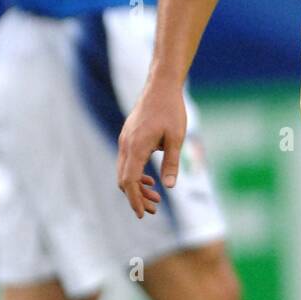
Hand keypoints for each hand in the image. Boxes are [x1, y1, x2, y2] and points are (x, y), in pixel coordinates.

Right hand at [117, 77, 187, 216]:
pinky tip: (150, 179)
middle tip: (154, 209)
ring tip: (156, 197)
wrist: (161, 86)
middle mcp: (126, 144)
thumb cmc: (171, 110)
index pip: (129, 180)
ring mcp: (125, 140)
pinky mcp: (128, 137)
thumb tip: (169, 187)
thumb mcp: (176, 138)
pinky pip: (127, 162)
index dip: (135, 199)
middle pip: (124, 179)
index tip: (143, 213)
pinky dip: (135, 174)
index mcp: (136, 146)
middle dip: (137, 197)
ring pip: (124, 171)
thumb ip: (172, 163)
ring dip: (137, 186)